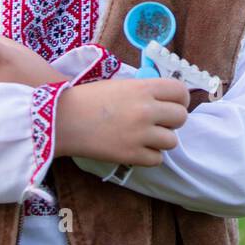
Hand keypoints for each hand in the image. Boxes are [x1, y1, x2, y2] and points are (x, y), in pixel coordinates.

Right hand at [53, 77, 189, 164]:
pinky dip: (149, 156)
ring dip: (161, 140)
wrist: (62, 120)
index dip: (180, 98)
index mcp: (143, 88)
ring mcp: (140, 134)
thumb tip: (167, 98)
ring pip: (172, 141)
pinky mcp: (131, 155)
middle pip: (181, 117)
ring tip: (145, 136)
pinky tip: (136, 148)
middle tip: (159, 122)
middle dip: (172, 120)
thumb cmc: (88, 98)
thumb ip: (144, 90)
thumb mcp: (120, 85)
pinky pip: (157, 159)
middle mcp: (146, 110)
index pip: (180, 91)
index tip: (174, 103)